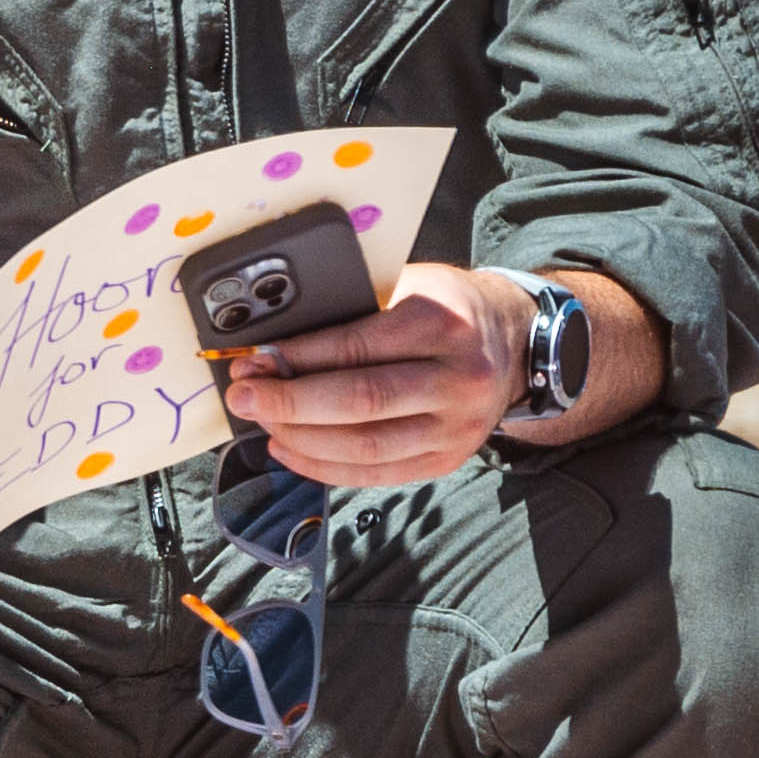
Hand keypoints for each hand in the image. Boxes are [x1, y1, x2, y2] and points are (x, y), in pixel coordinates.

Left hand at [220, 261, 528, 486]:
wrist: (514, 341)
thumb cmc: (446, 307)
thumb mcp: (406, 285)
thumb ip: (349, 308)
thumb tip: (274, 342)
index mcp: (442, 325)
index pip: (354, 348)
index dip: (295, 358)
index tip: (252, 360)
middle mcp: (458, 380)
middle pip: (359, 403)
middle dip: (288, 403)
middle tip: (243, 397)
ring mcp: (458, 427)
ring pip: (365, 446)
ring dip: (301, 439)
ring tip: (261, 423)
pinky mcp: (449, 459)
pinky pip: (377, 472)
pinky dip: (325, 466)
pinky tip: (289, 449)